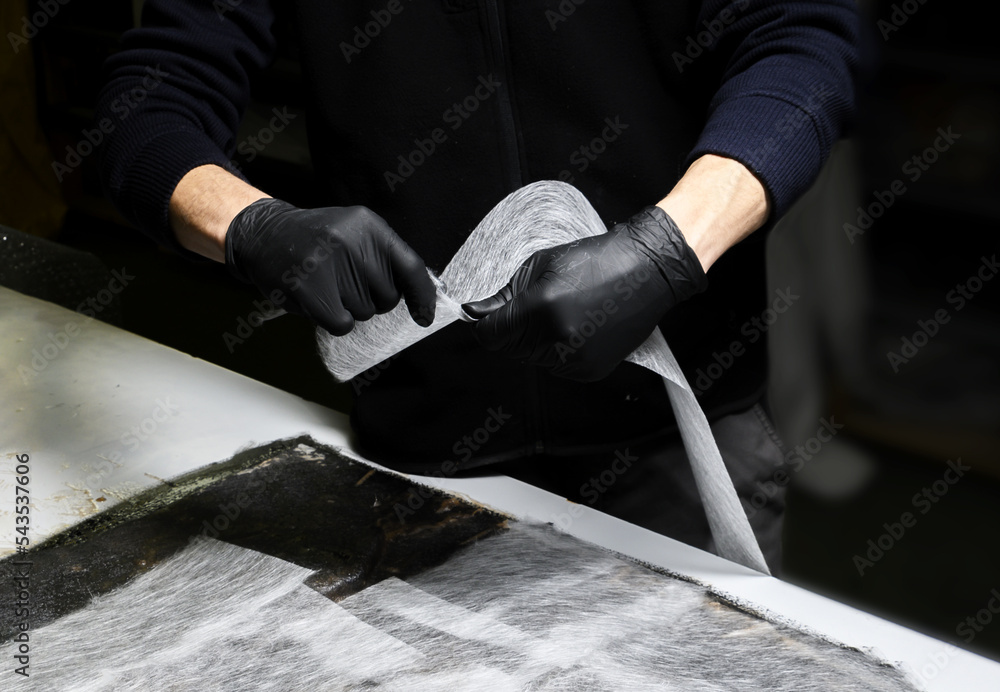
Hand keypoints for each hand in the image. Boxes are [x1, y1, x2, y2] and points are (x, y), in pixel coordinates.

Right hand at [225, 199, 435, 335]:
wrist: (265, 234)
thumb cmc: (316, 240)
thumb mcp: (354, 232)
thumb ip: (385, 257)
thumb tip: (420, 296)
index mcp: (370, 226)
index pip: (412, 267)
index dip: (423, 297)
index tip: (425, 316)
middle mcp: (354, 243)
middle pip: (388, 297)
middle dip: (371, 298)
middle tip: (343, 280)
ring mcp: (332, 265)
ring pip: (364, 312)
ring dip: (348, 307)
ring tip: (325, 283)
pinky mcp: (312, 289)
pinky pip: (343, 324)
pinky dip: (333, 320)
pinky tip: (318, 300)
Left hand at [462, 206, 706, 380]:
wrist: (646, 271)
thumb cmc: (595, 260)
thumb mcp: (540, 265)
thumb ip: (503, 295)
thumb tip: (473, 312)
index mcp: (540, 309)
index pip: (490, 335)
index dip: (484, 325)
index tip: (486, 316)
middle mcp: (556, 340)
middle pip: (509, 349)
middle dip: (512, 330)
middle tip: (533, 306)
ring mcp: (575, 359)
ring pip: (532, 360)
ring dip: (534, 342)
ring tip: (559, 313)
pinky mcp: (590, 371)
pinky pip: (556, 367)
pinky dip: (556, 352)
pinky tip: (574, 327)